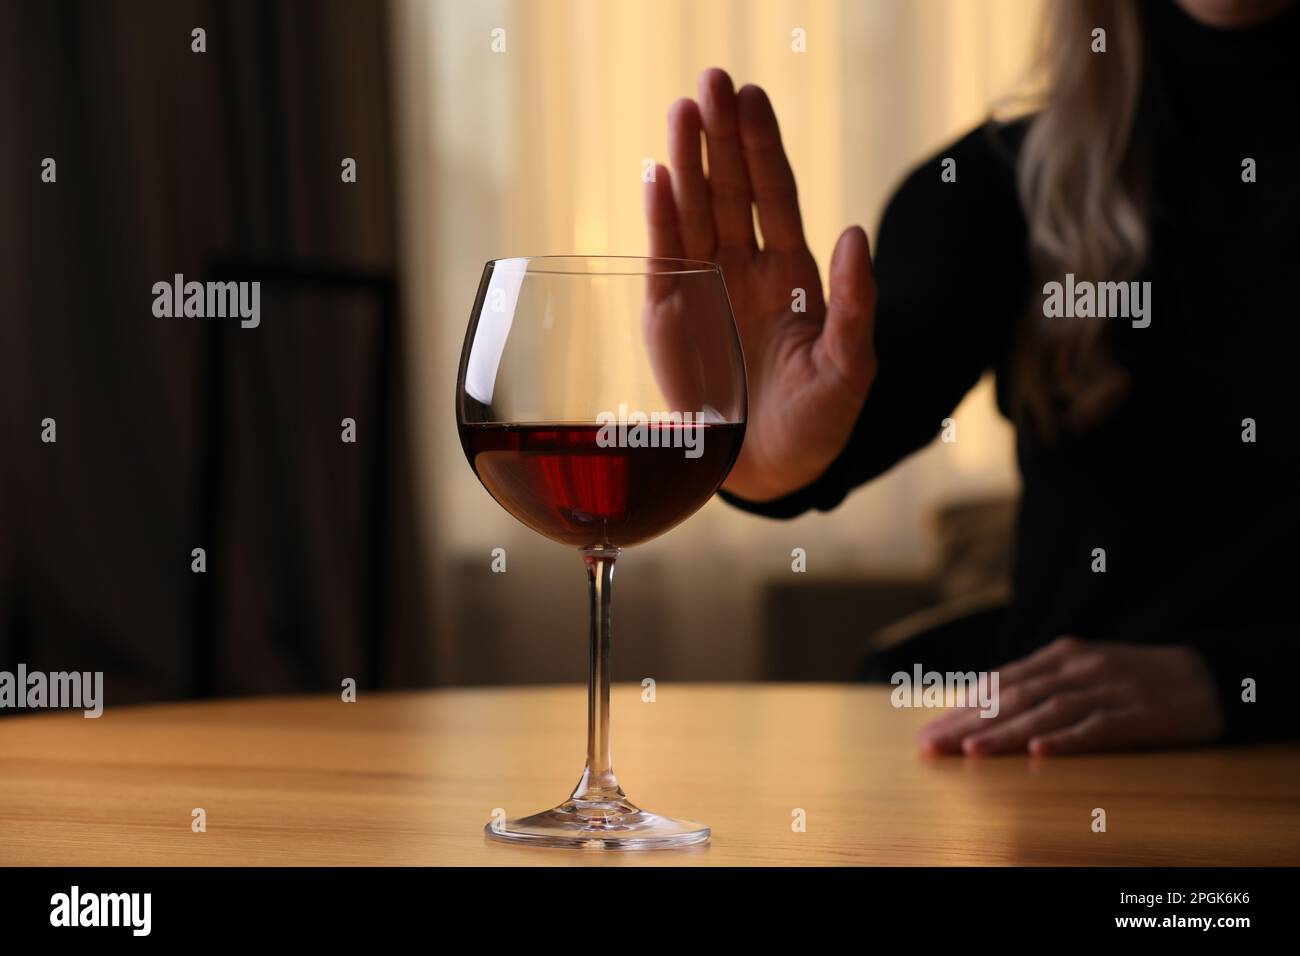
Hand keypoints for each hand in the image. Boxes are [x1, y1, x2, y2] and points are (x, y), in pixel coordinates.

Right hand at [644, 68, 876, 501]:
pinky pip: (664, 258)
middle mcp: (743, 269)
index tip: (751, 97)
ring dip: (686, 161)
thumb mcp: (853, 365)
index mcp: (791, 272)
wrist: (771, 472)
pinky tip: (657, 176)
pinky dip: (658, 219)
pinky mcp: (671, 316)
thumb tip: (854, 233)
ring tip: (681, 109)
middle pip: (730, 189)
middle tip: (712, 80)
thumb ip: (855, 303)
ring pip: (693, 212)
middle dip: (721, 135)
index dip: (762, 147)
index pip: (773, 194)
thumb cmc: (819, 421)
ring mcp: (704, 288)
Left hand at [915, 637, 1225, 755]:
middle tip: (932, 745)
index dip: (963, 706)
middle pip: (1013, 695)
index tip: (930, 729)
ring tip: (970, 750)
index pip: (1000, 681)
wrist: (1209, 676)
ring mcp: (1107, 689)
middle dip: (967, 722)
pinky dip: (1065, 740)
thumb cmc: (1138, 678)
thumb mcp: (1086, 669)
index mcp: (1061, 655)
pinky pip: (1095, 728)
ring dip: (1004, 732)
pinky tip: (1037, 751)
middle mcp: (1078, 667)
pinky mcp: (1136, 714)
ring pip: (1045, 711)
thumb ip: (1043, 682)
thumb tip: (988, 703)